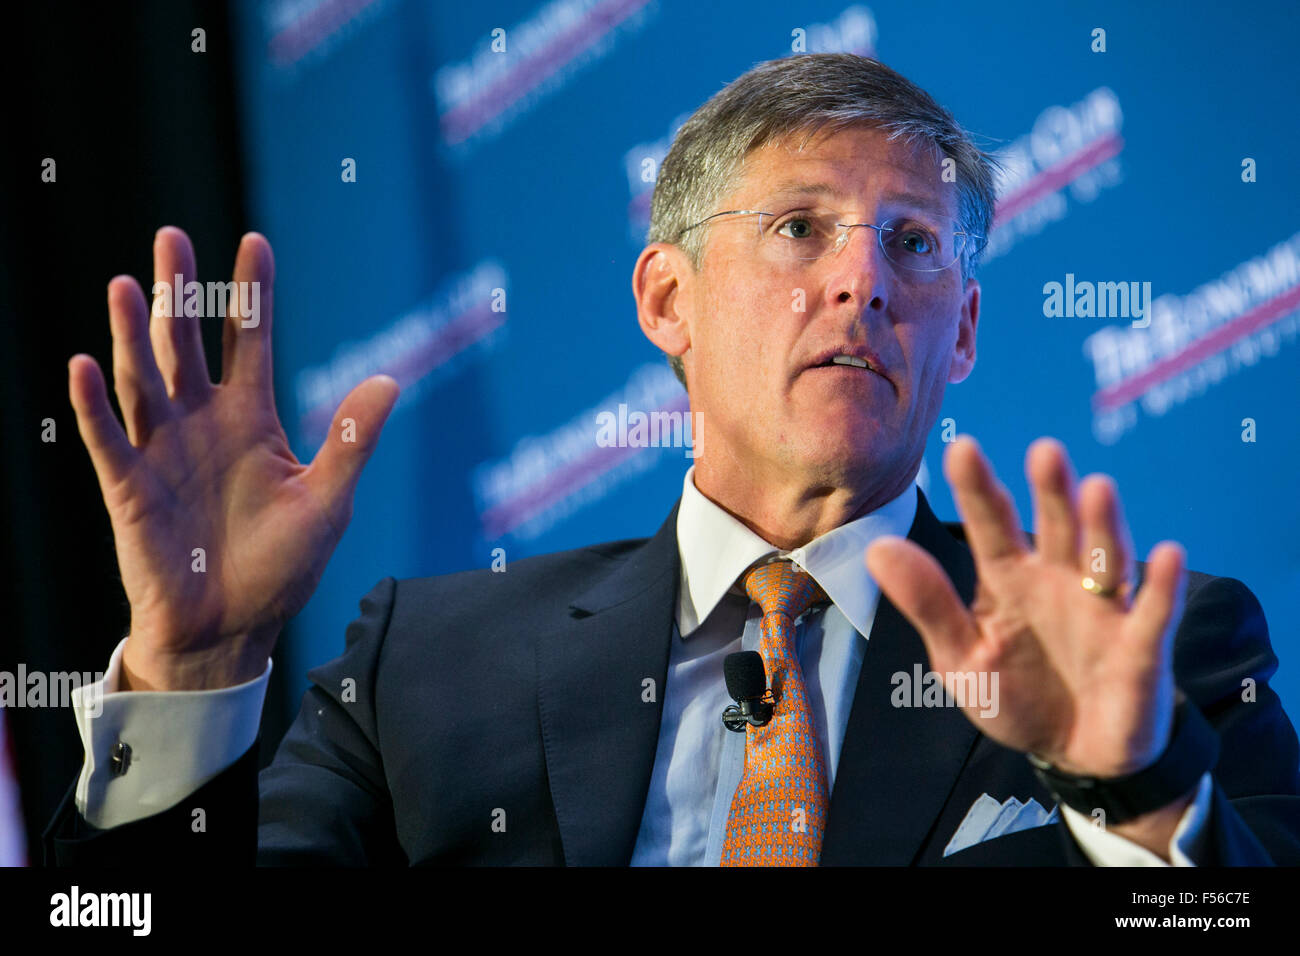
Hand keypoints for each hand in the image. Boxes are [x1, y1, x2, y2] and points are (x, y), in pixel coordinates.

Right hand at [68, 227, 399, 689]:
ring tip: (123, 283)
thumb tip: (391, 380)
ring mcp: (162, 452)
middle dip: (179, 293)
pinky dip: (94, 405)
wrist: (231, 630)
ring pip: (143, 380)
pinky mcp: (129, 488)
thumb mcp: (327, 501)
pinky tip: (84, 364)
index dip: (251, 295)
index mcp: (251, 421)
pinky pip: (108, 440)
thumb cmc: (281, 567)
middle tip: (171, 237)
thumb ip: (350, 440)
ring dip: (131, 334)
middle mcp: (202, 424)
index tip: (255, 242)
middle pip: (186, 344)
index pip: (250, 342)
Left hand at [865, 435, 1187, 779]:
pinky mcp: (1140, 647)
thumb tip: (877, 547)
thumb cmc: (1016, 695)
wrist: (1074, 753)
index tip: (962, 448)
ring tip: (1097, 488)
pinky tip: (1166, 554)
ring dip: (1102, 525)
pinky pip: (1152, 612)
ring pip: (1104, 557)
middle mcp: (1058, 582)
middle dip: (1052, 492)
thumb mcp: (961, 658)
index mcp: (1008, 581)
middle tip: (1044, 451)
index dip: (978, 489)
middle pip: (1056, 527)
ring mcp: (1102, 610)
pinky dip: (1161, 586)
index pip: (991, 527)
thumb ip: (927, 603)